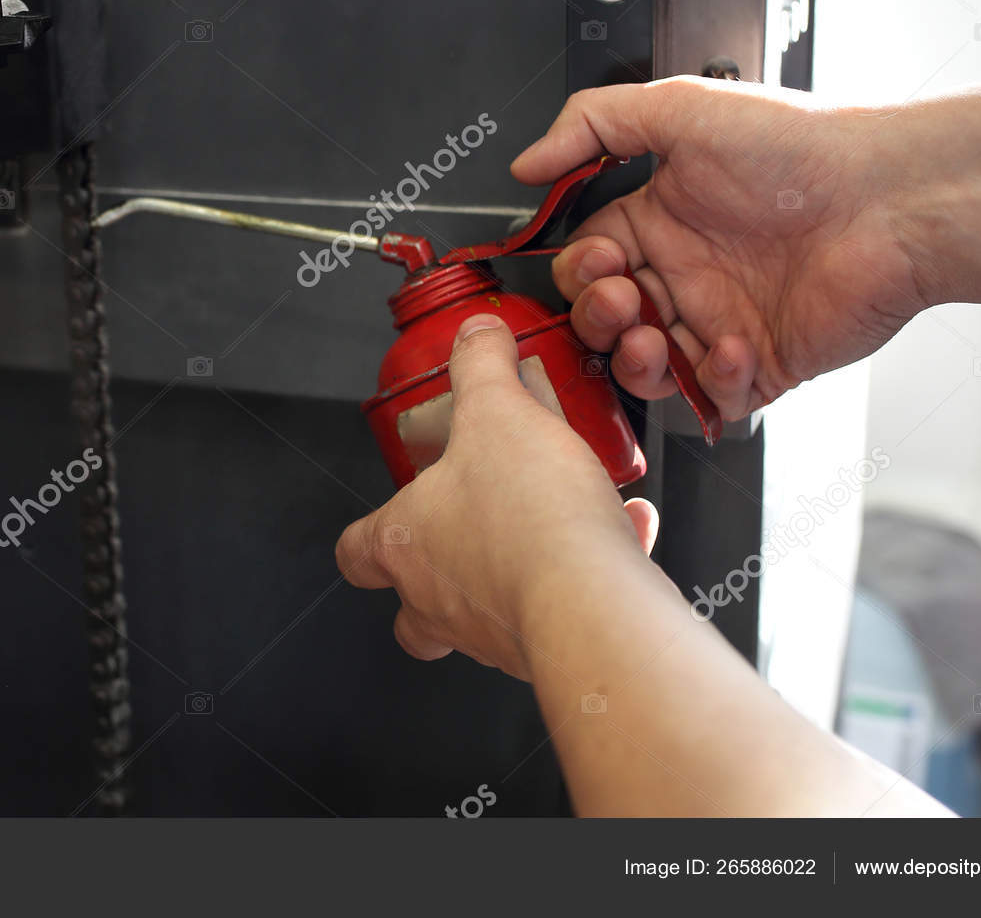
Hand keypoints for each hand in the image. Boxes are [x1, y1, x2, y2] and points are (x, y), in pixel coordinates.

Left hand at [334, 313, 658, 678]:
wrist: (589, 600)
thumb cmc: (527, 518)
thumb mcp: (498, 410)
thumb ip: (482, 366)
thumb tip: (477, 334)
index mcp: (404, 542)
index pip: (356, 550)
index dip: (367, 533)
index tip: (391, 509)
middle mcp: (437, 599)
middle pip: (413, 607)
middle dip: (438, 574)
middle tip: (469, 534)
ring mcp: (489, 634)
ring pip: (488, 613)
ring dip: (520, 565)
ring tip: (560, 517)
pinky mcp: (548, 647)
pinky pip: (564, 603)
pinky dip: (590, 566)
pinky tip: (624, 526)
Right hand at [512, 77, 926, 418]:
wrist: (891, 199)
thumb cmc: (802, 147)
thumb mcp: (681, 108)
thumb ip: (591, 125)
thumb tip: (528, 163)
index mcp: (663, 218)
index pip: (588, 260)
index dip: (578, 270)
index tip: (595, 261)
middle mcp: (688, 272)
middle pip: (605, 320)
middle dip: (597, 318)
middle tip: (623, 299)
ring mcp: (721, 322)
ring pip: (645, 368)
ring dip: (634, 361)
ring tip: (652, 337)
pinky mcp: (761, 365)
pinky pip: (712, 397)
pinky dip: (712, 380)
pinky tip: (733, 345)